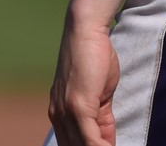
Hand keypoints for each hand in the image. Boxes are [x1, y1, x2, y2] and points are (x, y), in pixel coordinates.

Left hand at [47, 15, 120, 145]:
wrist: (86, 31)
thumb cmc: (94, 57)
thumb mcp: (99, 93)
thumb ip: (101, 119)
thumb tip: (106, 142)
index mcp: (60, 113)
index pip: (73, 144)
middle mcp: (59, 116)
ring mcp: (67, 113)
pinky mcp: (78, 108)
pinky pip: (89, 140)